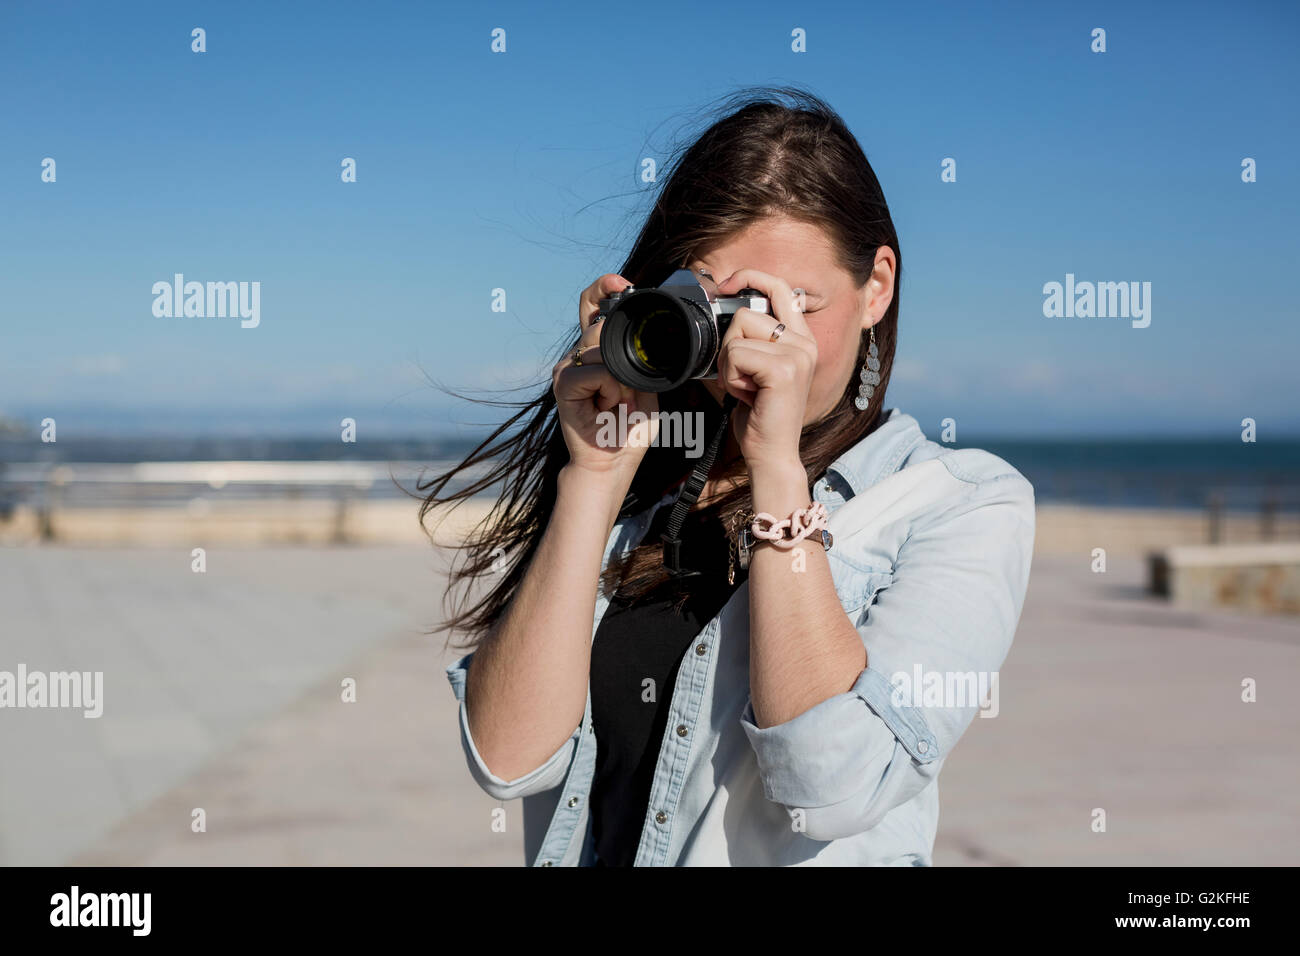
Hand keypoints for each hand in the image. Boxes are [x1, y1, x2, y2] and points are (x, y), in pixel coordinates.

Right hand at [552, 273, 659, 483]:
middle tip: (627, 391)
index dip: (605, 288)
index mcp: (597, 352)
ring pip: (600, 348)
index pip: (593, 305)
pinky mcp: (563, 384)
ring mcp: (567, 368)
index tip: (622, 284)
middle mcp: (578, 356)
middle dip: (624, 353)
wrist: (612, 464)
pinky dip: (610, 389)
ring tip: (616, 403)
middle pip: (601, 324)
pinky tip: (606, 406)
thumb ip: (645, 362)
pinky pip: (595, 371)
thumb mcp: (647, 388)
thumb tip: (648, 340)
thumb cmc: (628, 431)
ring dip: (620, 379)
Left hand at [714, 269, 817, 471]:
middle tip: (736, 372)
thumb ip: (754, 340)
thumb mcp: (758, 370)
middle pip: (746, 312)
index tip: (726, 285)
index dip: (751, 278)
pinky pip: (736, 353)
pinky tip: (746, 395)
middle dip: (729, 342)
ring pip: (738, 333)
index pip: (780, 288)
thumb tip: (730, 309)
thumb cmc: (760, 415)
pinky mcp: (784, 369)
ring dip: (729, 364)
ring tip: (745, 387)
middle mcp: (805, 342)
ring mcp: (798, 354)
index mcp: (801, 338)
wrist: (772, 453)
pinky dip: (731, 376)